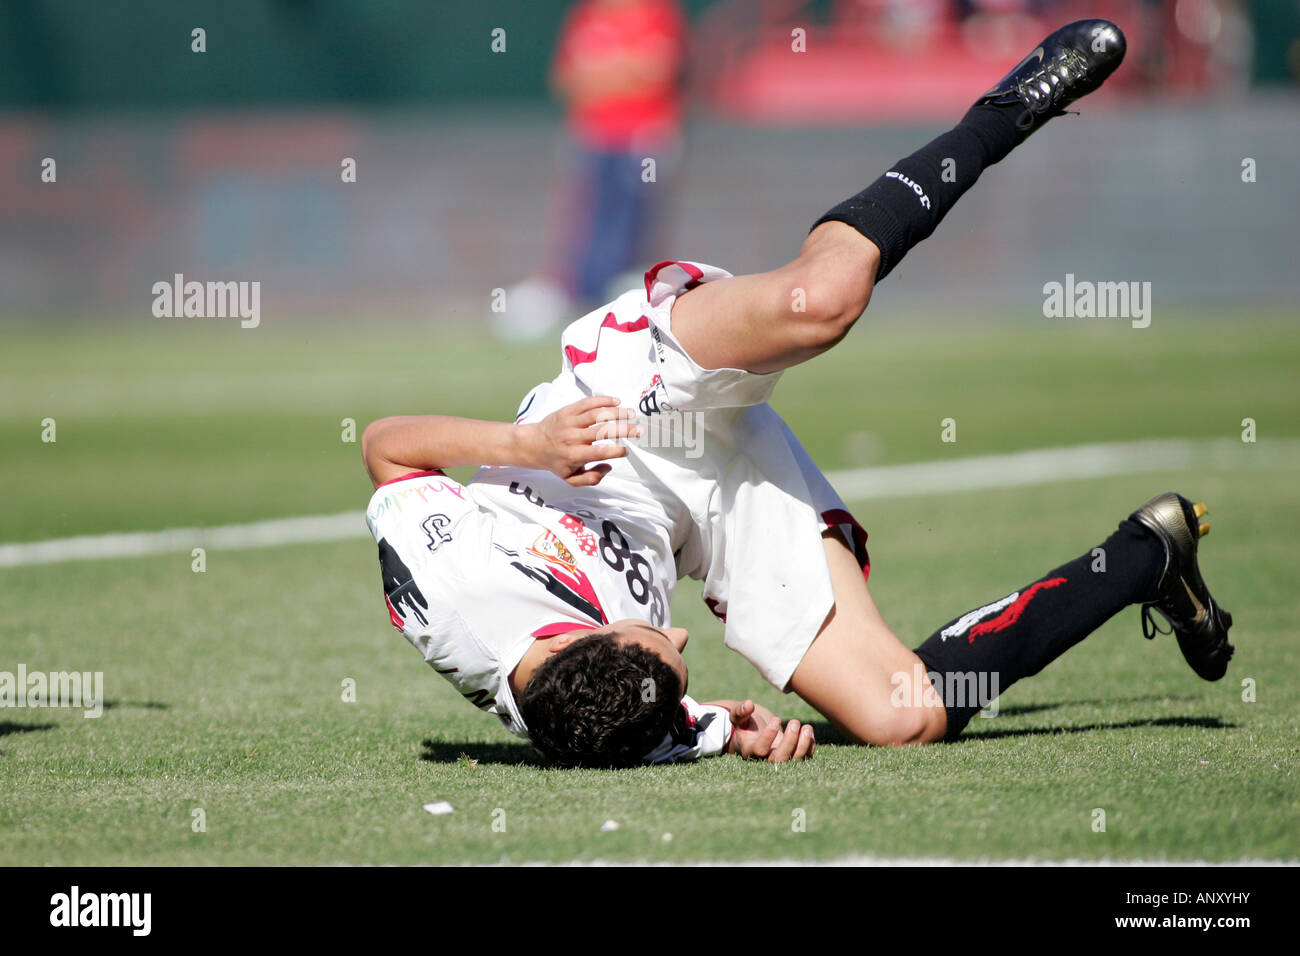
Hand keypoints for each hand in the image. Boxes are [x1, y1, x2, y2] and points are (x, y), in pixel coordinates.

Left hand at [517, 396, 640, 486]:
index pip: (599, 452)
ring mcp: (570, 422)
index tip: (626, 451)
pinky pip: (587, 403)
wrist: (533, 444)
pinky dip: (602, 400)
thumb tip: (608, 467)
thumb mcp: (570, 479)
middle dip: (624, 430)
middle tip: (639, 430)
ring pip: (597, 414)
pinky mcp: (568, 411)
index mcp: (574, 455)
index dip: (615, 451)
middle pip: (602, 431)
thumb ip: (591, 479)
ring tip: (631, 413)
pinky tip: (616, 402)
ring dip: (617, 413)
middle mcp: (572, 437)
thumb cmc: (555, 462)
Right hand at [725, 699, 815, 761]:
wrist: (756, 734)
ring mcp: (781, 760)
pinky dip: (810, 746)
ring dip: (803, 745)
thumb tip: (748, 704)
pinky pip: (805, 758)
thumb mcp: (739, 717)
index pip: (760, 750)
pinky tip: (809, 731)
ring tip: (806, 727)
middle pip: (779, 759)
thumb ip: (740, 711)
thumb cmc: (746, 725)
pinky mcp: (793, 757)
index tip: (776, 719)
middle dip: (790, 742)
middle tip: (795, 722)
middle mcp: (766, 759)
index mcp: (750, 750)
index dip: (769, 736)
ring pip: (794, 761)